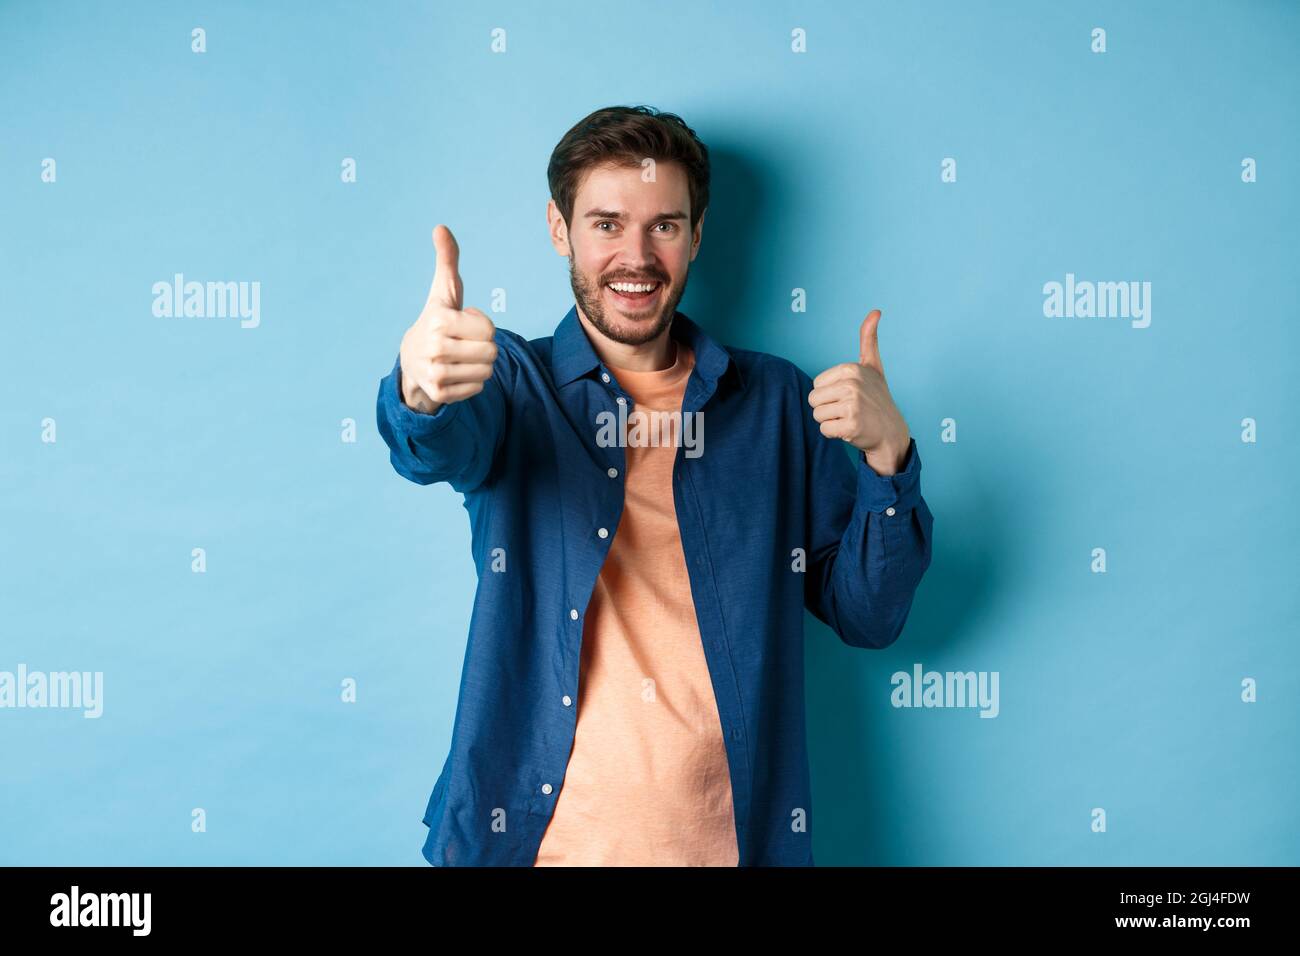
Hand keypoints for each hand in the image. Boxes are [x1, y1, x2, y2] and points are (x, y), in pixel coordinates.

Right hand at [399, 224, 497, 414]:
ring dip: (480, 365)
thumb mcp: (442, 291)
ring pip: (487, 371)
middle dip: (484, 347)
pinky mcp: (439, 394)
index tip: (462, 324)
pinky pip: (478, 389)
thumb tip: (441, 227)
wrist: (411, 361)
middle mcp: (434, 348)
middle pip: (491, 352)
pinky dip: (472, 383)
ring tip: (460, 358)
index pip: (489, 329)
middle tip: (464, 343)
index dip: (481, 325)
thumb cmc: (436, 321)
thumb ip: (446, 260)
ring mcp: (435, 373)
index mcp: (438, 320)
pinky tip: (456, 373)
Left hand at [807, 309, 910, 474]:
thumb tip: (875, 311)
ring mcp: (852, 405)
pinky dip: (835, 434)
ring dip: (831, 421)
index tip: (849, 396)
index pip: (816, 385)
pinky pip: (824, 430)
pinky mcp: (852, 425)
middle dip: (827, 408)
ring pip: (817, 415)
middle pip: (813, 400)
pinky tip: (851, 430)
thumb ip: (869, 339)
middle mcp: (852, 384)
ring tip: (850, 418)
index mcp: (851, 369)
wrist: (891, 432)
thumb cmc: (878, 398)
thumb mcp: (873, 366)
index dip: (829, 393)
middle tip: (849, 409)